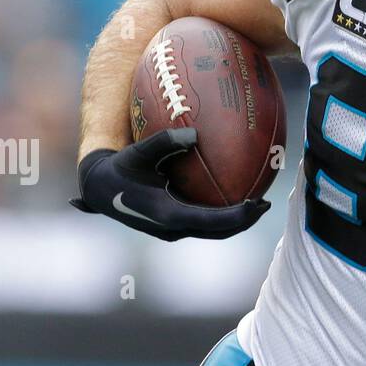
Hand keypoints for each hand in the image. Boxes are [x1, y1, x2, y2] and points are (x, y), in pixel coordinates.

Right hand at [70, 128, 270, 240]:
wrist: (99, 191)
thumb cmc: (119, 168)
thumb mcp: (138, 152)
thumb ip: (164, 142)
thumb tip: (194, 133)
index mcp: (168, 215)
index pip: (212, 221)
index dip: (238, 216)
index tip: (258, 204)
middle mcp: (173, 229)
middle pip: (220, 232)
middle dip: (245, 220)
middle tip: (266, 204)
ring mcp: (173, 231)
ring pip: (214, 231)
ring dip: (237, 221)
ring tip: (258, 205)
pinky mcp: (173, 226)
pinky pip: (204, 224)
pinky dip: (223, 216)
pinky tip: (236, 198)